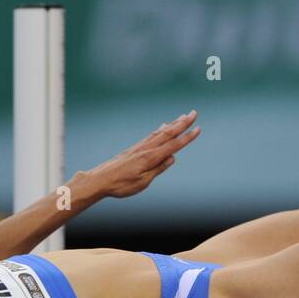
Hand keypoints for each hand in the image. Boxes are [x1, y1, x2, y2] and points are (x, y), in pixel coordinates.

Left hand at [83, 111, 200, 197]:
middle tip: (194, 113)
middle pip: (168, 133)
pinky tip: (164, 126)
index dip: (187, 137)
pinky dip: (161, 129)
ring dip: (173, 124)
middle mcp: (146, 149)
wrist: (100, 179)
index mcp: (150, 157)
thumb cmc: (121, 184)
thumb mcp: (143, 181)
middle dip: (183, 123)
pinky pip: (151, 135)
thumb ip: (158, 169)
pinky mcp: (135, 148)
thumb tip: (172, 158)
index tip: (198, 128)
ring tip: (183, 116)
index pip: (173, 145)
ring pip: (160, 132)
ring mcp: (140, 147)